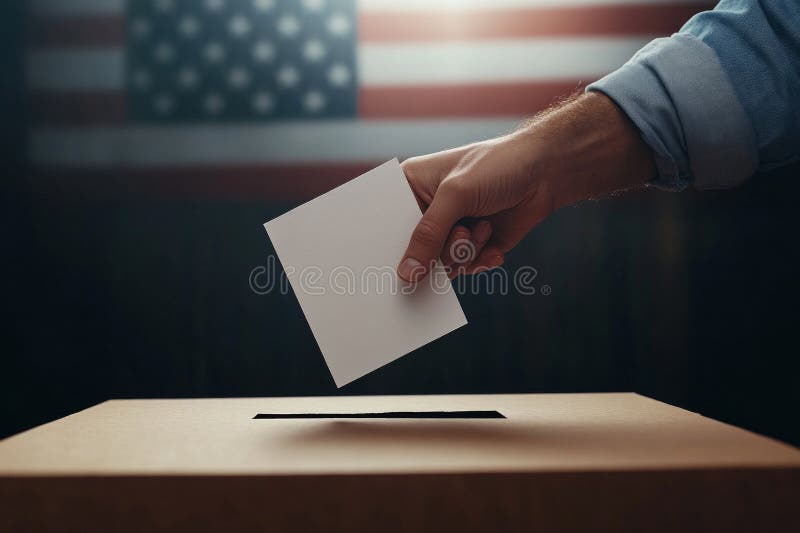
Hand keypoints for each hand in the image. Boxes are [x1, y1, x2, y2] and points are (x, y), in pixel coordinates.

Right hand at [397, 92, 655, 282]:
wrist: (548, 171)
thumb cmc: (497, 167)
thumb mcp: (456, 196)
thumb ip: (427, 235)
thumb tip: (405, 275)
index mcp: (412, 187)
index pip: (387, 223)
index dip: (388, 246)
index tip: (389, 268)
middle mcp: (429, 210)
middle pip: (415, 251)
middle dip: (439, 251)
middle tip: (460, 235)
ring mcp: (452, 229)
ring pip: (443, 264)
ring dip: (465, 253)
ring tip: (483, 228)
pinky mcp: (476, 245)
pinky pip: (467, 269)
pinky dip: (483, 259)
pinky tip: (495, 244)